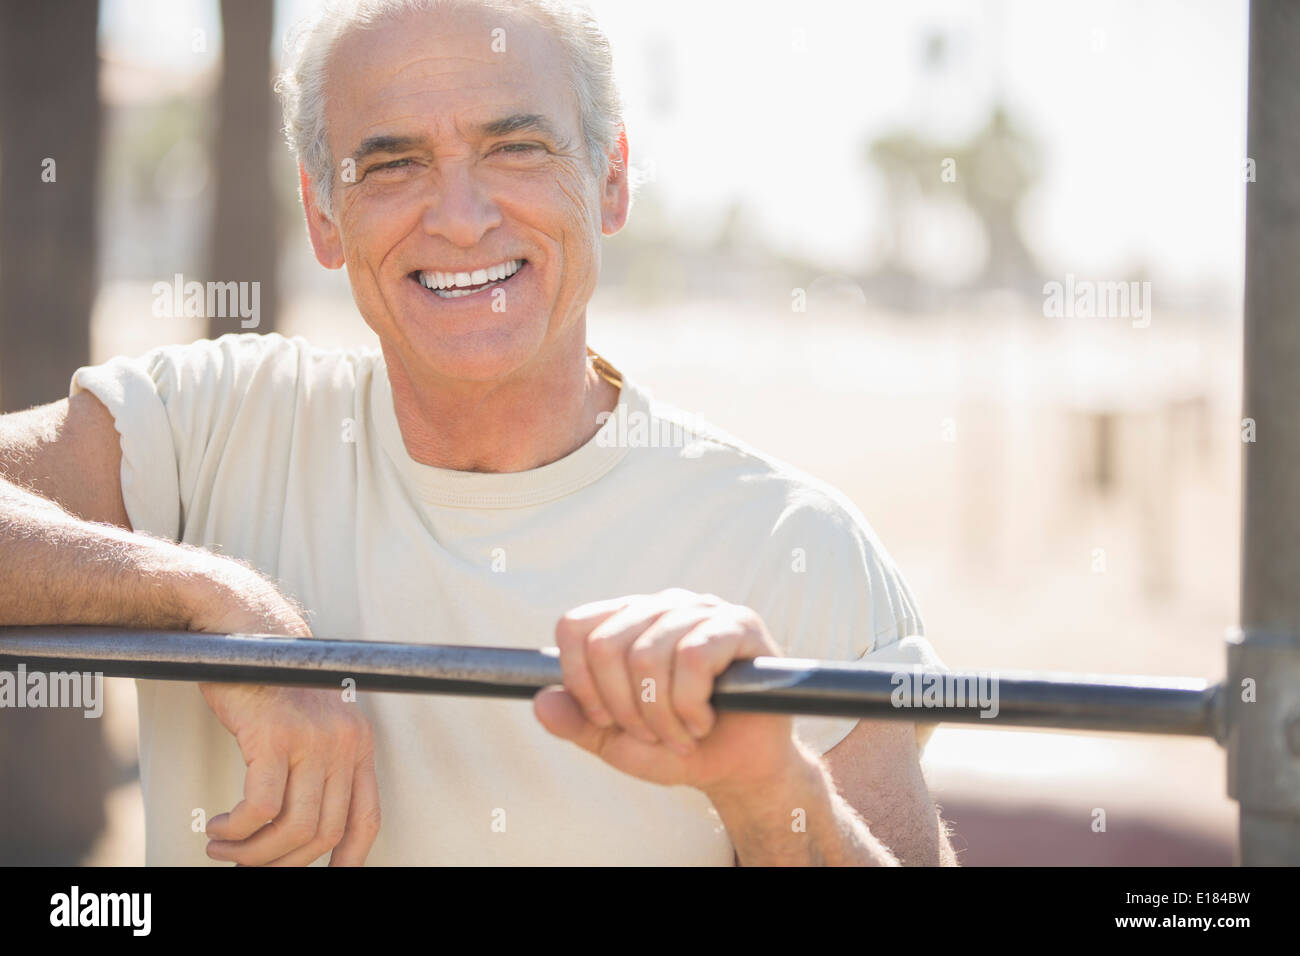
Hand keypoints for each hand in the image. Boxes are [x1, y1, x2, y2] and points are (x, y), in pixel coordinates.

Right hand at [183, 559, 380, 865]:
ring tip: (224, 846)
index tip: (327, 875)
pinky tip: (218, 825)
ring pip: (292, 827)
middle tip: (246, 862)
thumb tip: (307, 828)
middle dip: (282, 861)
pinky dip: (237, 829)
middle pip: (323, 832)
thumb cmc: (267, 678)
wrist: (240, 627)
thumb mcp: (308, 723)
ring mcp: (313, 737)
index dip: (350, 858)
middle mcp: (344, 741)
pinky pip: (259, 808)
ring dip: (252, 851)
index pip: (366, 818)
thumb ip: (317, 766)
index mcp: (357, 741)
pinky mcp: (275, 734)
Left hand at [533, 589, 800, 796]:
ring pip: (648, 654)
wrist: (740, 767)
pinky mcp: (740, 626)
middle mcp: (661, 606)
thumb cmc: (678, 747)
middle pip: (606, 644)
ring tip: (679, 735)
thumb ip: (579, 722)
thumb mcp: (618, 742)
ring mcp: (701, 610)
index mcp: (627, 621)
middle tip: (650, 734)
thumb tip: (540, 701)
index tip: (603, 719)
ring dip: (660, 715)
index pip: (575, 627)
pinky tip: (702, 722)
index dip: (579, 680)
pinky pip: (694, 658)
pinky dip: (691, 705)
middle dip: (622, 707)